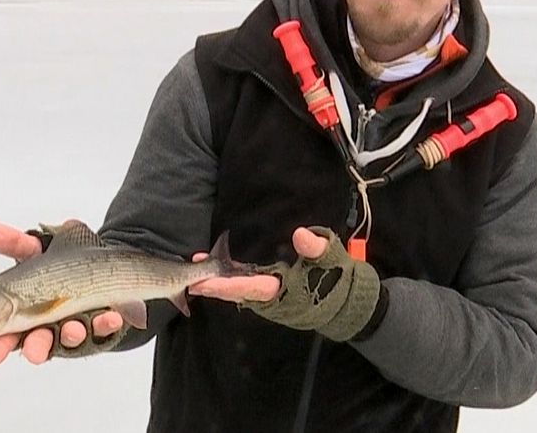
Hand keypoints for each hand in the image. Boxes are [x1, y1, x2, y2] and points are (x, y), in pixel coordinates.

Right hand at [0, 220, 124, 365]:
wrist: (104, 262)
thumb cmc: (62, 264)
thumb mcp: (37, 250)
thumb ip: (13, 244)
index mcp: (24, 314)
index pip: (7, 335)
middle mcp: (49, 326)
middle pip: (37, 344)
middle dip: (34, 348)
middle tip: (32, 352)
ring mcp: (75, 328)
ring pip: (70, 339)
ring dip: (71, 336)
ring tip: (73, 329)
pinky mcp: (102, 327)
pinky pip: (104, 330)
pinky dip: (106, 323)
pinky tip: (110, 316)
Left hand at [187, 228, 329, 301]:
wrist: (348, 302)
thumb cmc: (339, 281)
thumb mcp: (331, 261)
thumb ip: (316, 248)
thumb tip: (301, 235)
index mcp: (283, 292)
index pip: (249, 289)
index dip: (225, 286)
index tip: (204, 282)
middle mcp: (272, 297)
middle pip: (236, 292)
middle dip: (212, 285)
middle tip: (188, 277)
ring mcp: (270, 294)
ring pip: (237, 289)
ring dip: (216, 280)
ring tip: (195, 265)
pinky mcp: (271, 288)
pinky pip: (244, 284)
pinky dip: (228, 277)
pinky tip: (213, 265)